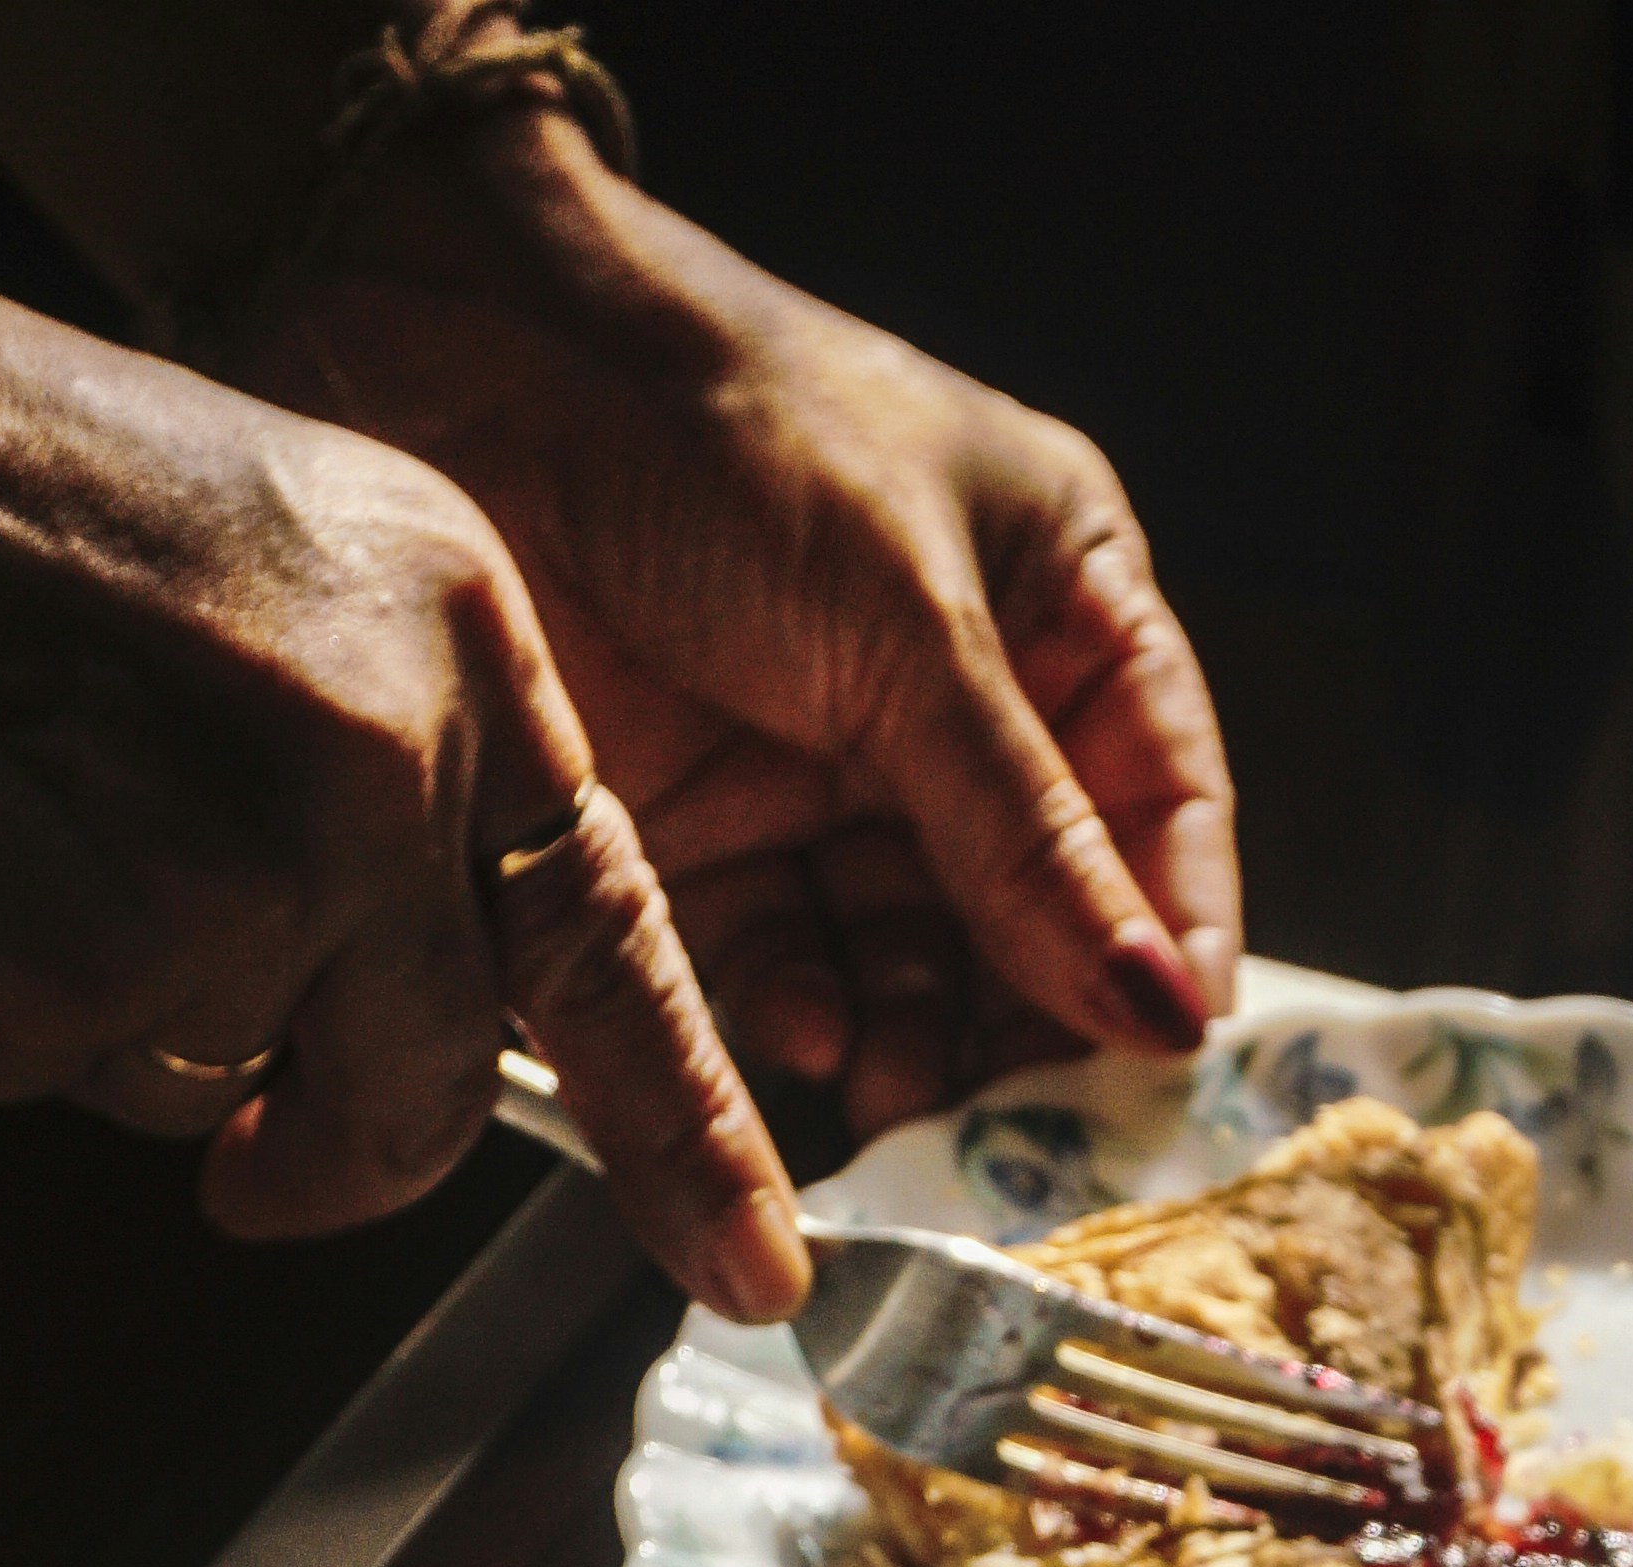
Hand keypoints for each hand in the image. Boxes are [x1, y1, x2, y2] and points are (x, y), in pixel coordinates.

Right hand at [0, 129, 808, 1304]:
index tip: (752, 1262)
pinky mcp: (83, 979)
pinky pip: (87, 1082)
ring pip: (239, 1084)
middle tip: (264, 1168)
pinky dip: (10, 1008)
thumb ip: (387, 755)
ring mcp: (241, 877)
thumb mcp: (260, 552)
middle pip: (435, 1076)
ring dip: (132, 1021)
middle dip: (342, 1148)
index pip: (610, 930)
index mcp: (455, 631)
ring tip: (18, 824)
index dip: (689, 1125)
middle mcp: (384, 757)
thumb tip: (430, 975)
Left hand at [225, 113, 1242, 1139]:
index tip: (1172, 1058)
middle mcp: (956, 699)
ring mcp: (825, 774)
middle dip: (1034, 1029)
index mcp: (1056, 598)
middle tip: (1028, 1141)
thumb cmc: (709, 415)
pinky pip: (782, 970)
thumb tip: (1156, 1006)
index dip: (1174, 936)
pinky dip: (798, 1023)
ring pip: (913, 966)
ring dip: (916, 1047)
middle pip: (1039, 918)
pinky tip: (801, 1044)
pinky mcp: (701, 836)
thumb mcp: (908, 623)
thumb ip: (1027, 833)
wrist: (458, 360)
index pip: (1160, 801)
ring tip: (900, 1103)